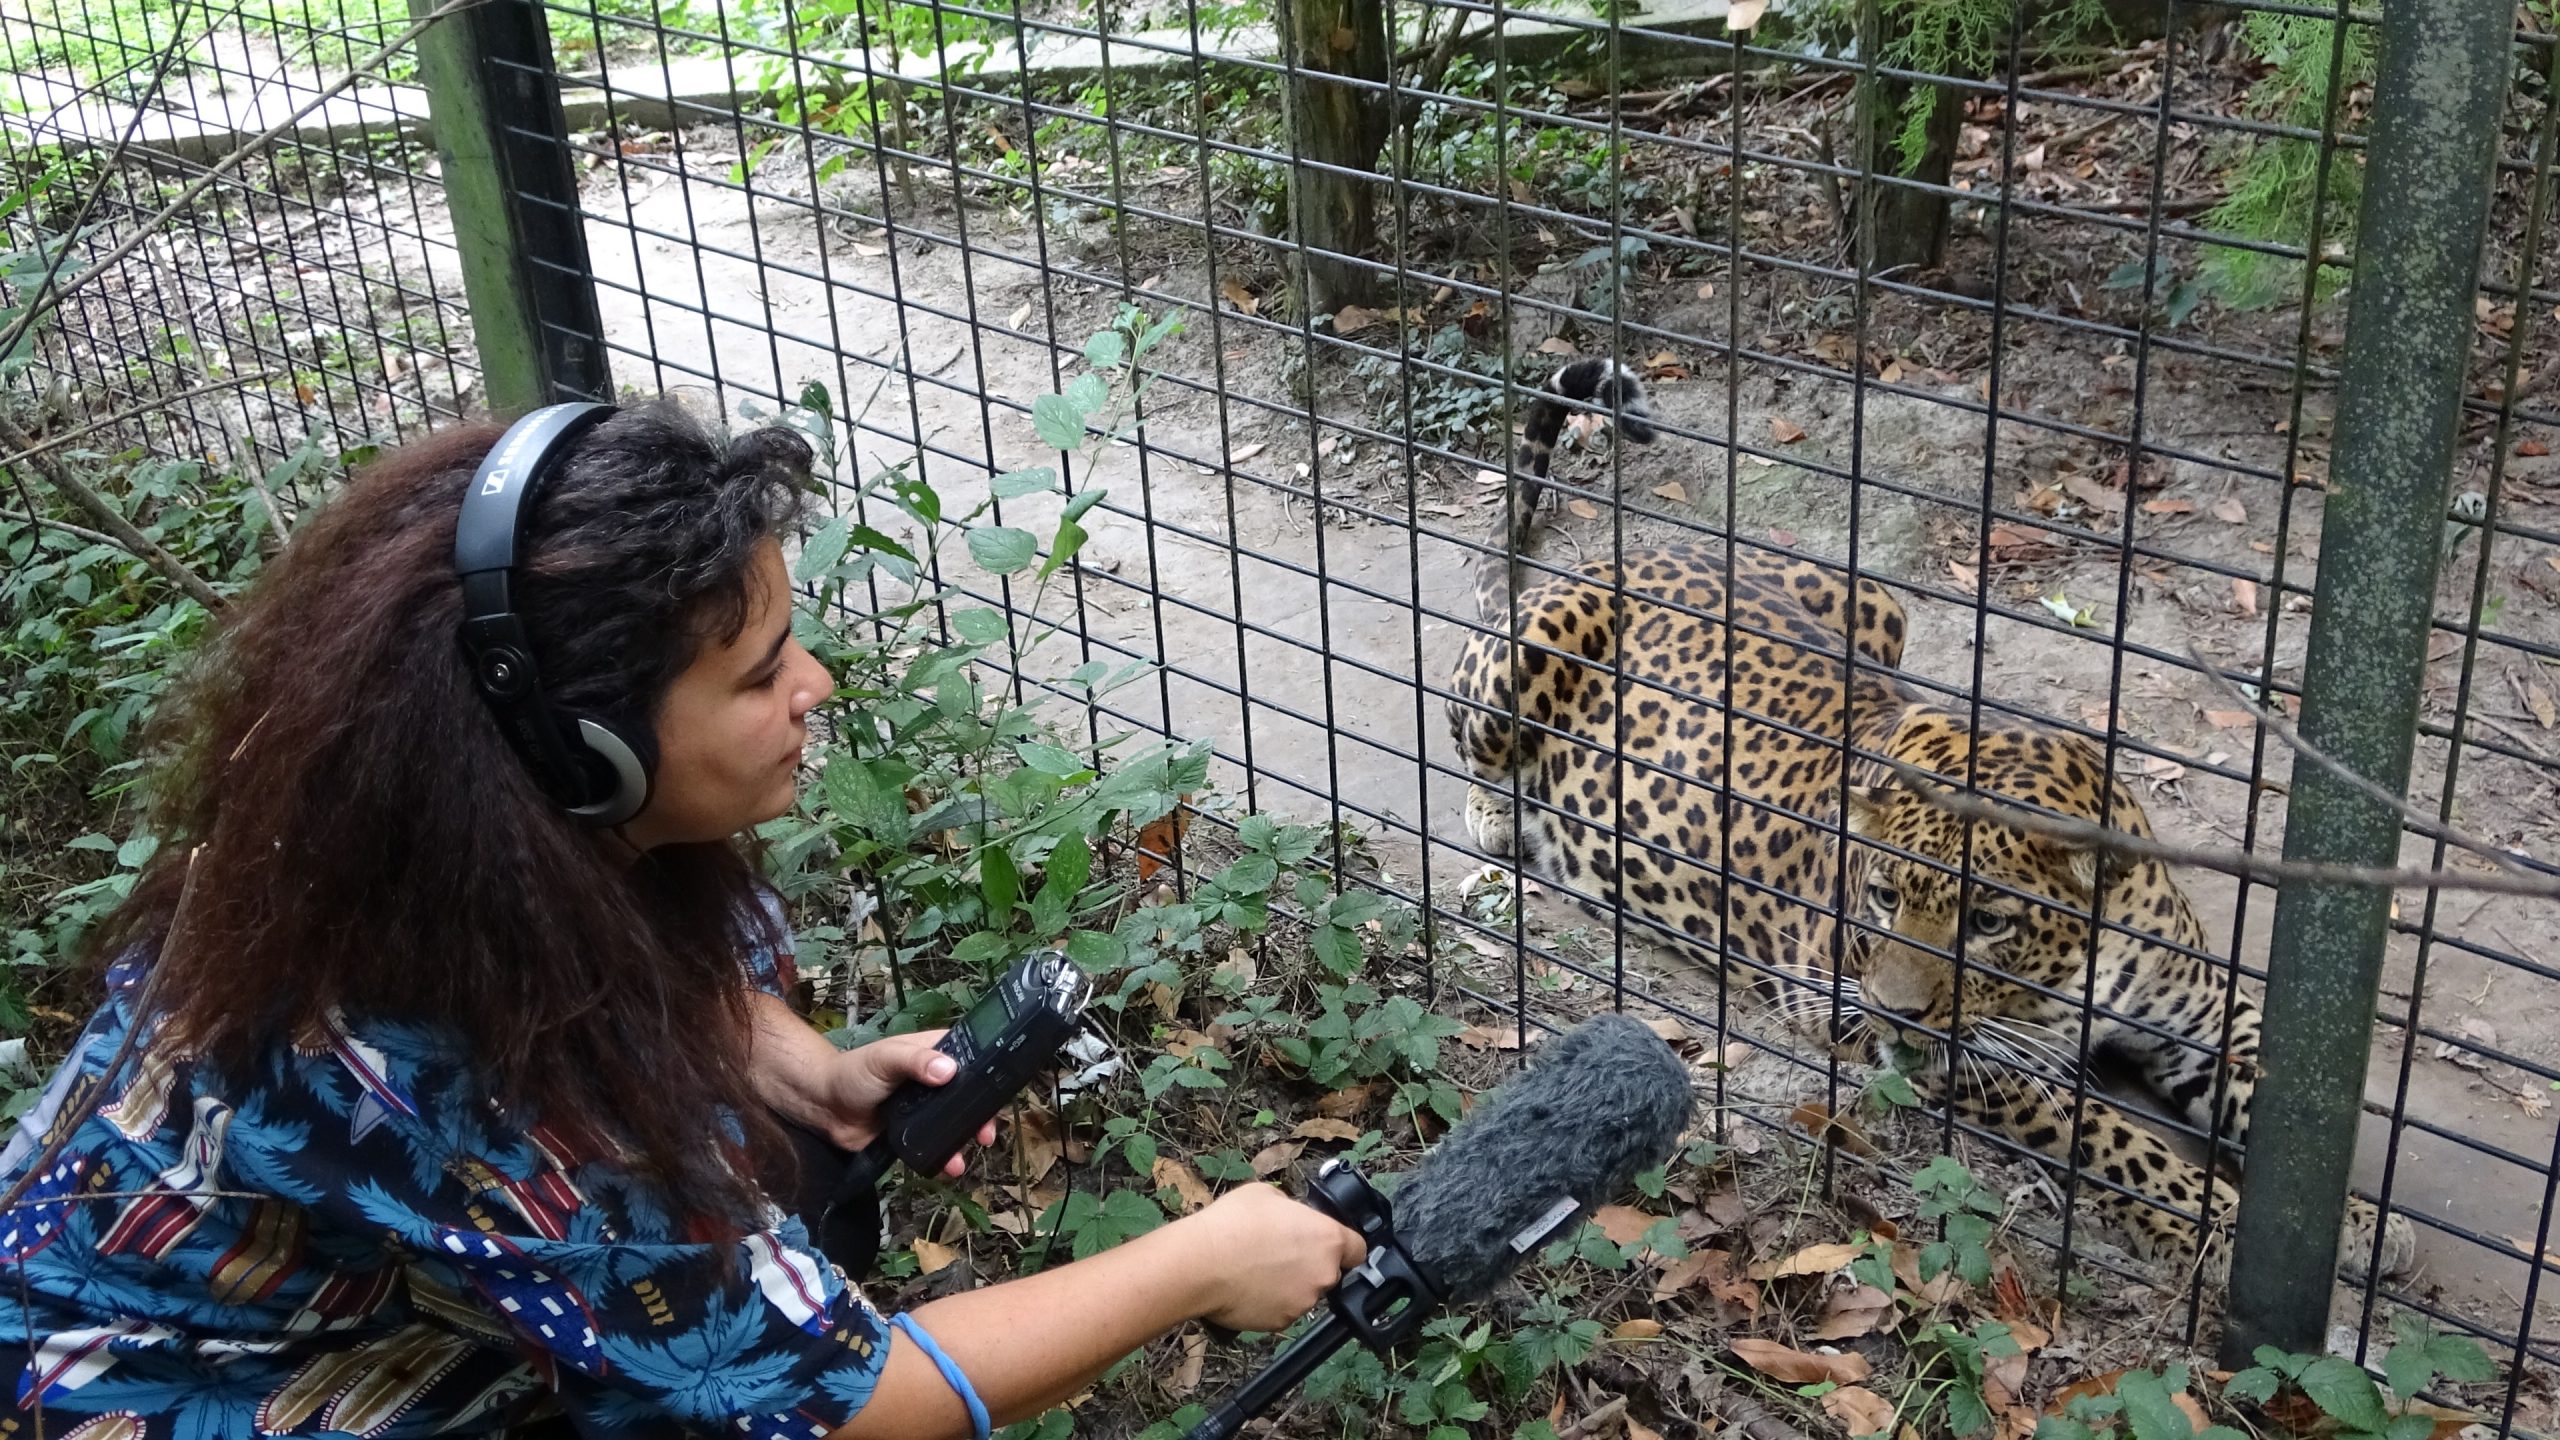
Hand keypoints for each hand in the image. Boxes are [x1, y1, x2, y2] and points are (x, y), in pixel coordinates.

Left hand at [806, 1032, 997, 1174]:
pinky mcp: (915, 1132)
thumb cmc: (854, 1072)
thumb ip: (915, 1061)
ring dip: (966, 1139)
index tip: (1000, 1092)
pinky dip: (946, 1155)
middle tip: (986, 1132)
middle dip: (982, 1115)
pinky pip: (937, 1144)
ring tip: (968, 1153)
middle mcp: (936, 1079)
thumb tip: (948, 1071)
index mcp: (934, 1052)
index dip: (989, 1073)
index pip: (972, 1058)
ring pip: (956, 1122)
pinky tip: (950, 1165)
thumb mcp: (885, 1058)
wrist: (824, 1108)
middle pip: (970, 1095)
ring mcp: (926, 1107)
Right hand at [1179, 1184, 1368, 1332]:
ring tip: (1257, 1271)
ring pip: (1304, 1293)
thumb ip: (1291, 1209)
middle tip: (1278, 1253)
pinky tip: (1248, 1288)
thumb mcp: (1267, 1195)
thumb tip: (1291, 1218)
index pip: (1358, 1249)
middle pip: (1329, 1272)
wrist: (1201, 1264)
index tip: (1325, 1245)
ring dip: (1289, 1285)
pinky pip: (1283, 1311)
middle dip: (1309, 1265)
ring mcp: (1304, 1302)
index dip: (1343, 1247)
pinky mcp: (1282, 1322)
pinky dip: (1270, 1303)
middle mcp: (1324, 1273)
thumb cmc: (1233, 1223)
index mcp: (1328, 1238)